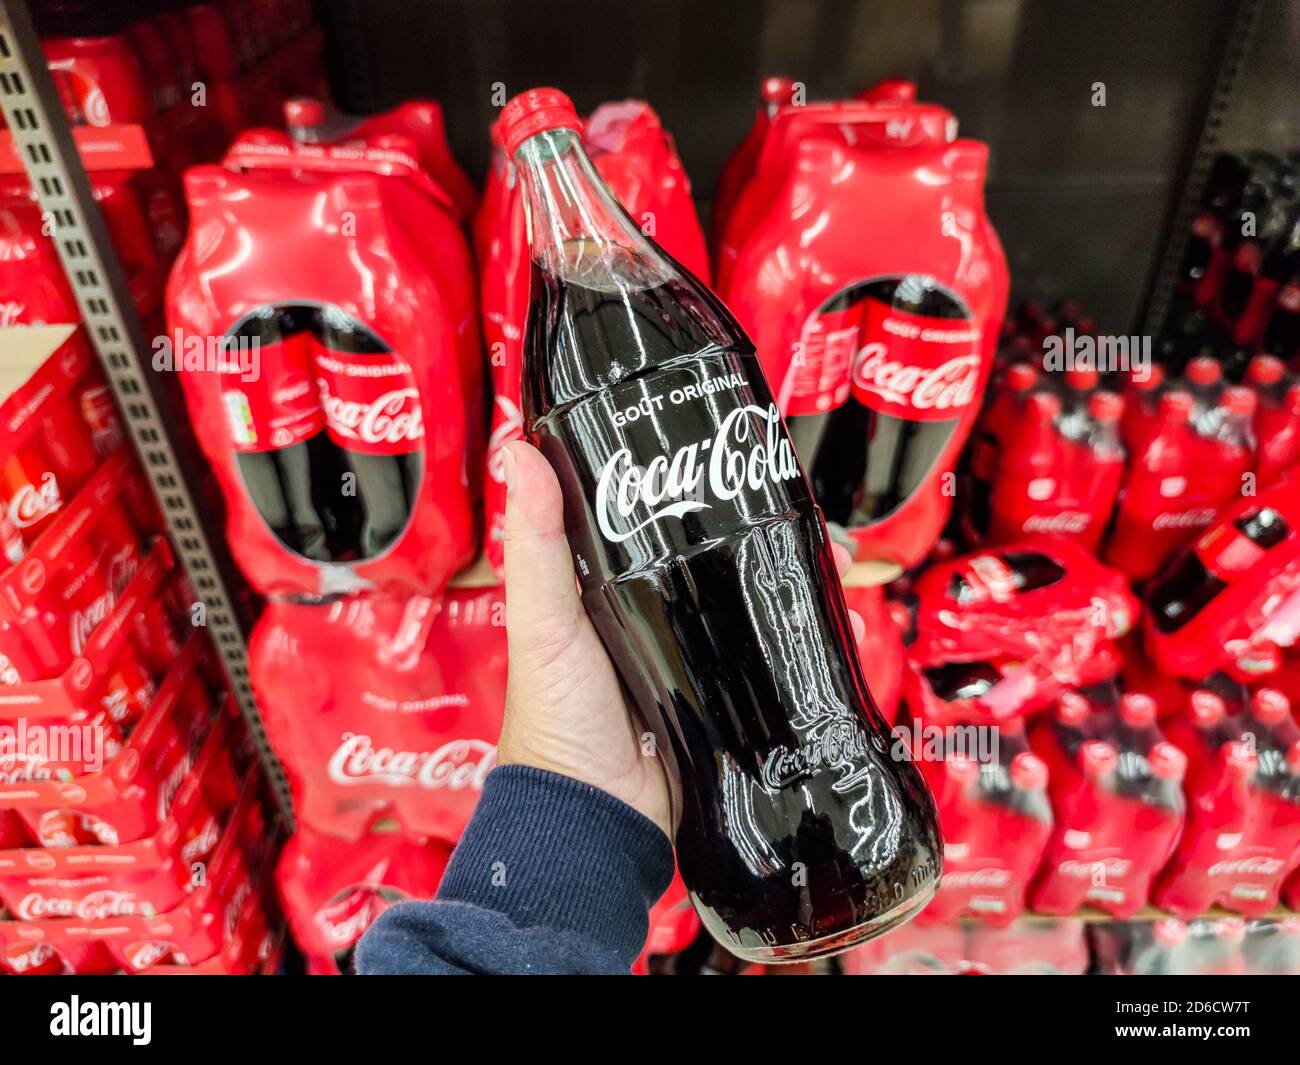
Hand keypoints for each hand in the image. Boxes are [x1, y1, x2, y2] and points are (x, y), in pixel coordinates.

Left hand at [495, 440, 865, 841]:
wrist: (594, 817)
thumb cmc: (553, 721)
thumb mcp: (543, 620)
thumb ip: (537, 542)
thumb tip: (520, 448)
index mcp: (612, 588)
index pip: (665, 521)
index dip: (704, 490)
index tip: (741, 459)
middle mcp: (658, 616)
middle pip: (726, 559)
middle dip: (774, 535)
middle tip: (814, 518)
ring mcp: (699, 658)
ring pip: (760, 605)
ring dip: (802, 582)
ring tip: (838, 564)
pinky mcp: (730, 700)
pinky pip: (776, 661)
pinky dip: (809, 643)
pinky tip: (839, 626)